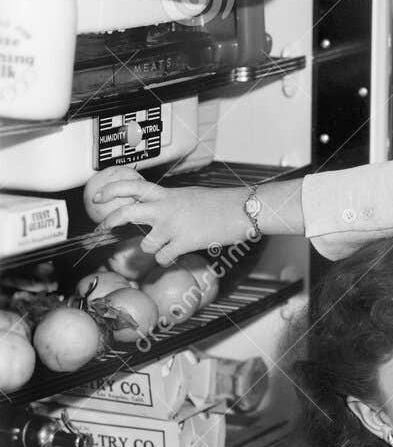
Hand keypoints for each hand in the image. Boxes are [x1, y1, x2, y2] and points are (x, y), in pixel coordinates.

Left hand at [84, 169, 249, 264]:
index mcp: (166, 194)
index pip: (131, 186)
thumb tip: (150, 209)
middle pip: (126, 213)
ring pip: (145, 245)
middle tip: (102, 228)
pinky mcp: (183, 243)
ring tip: (167, 245)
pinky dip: (168, 259)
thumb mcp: (187, 196)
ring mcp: (172, 226)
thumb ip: (167, 202)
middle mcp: (164, 208)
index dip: (110, 190)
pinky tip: (177, 254)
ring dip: (153, 249)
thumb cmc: (219, 203)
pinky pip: (163, 258)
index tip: (98, 197)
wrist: (240, 209)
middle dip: (110, 221)